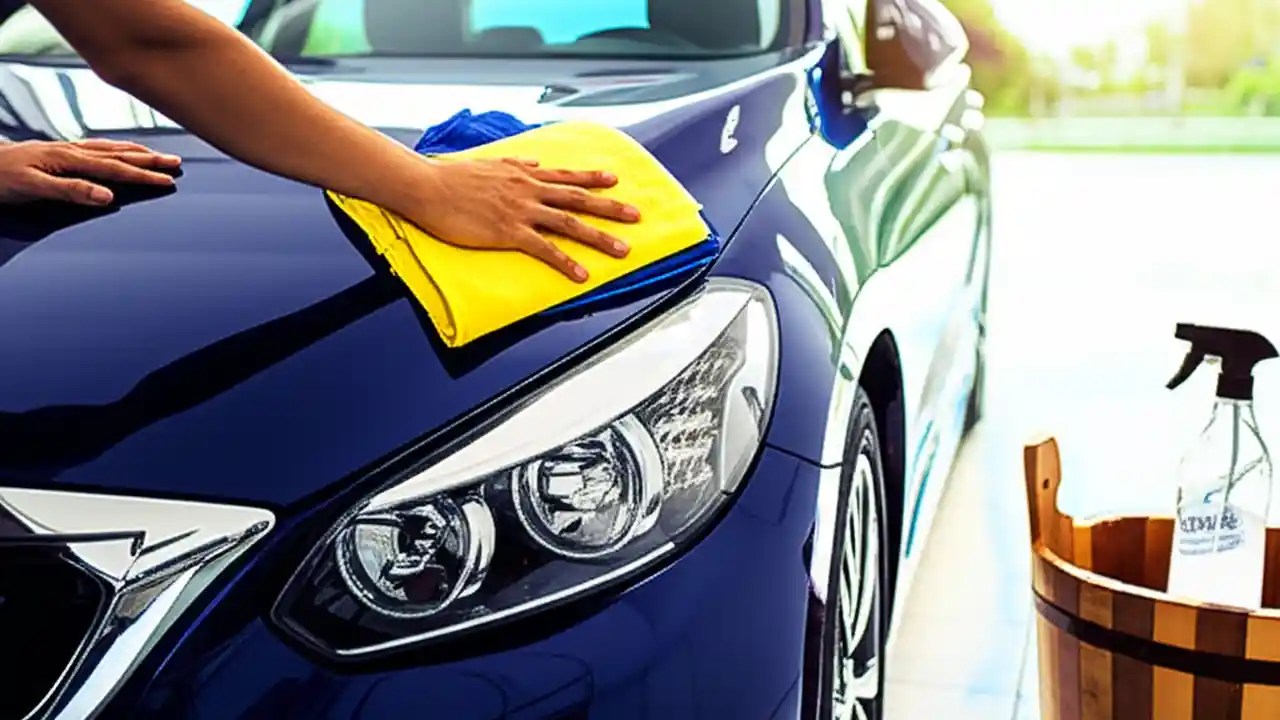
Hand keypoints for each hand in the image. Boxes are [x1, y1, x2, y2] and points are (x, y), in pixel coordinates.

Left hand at [0, 139, 181, 205]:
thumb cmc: (0, 177)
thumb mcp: (33, 187)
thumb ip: (71, 191)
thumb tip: (107, 196)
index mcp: (67, 159)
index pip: (114, 168)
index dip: (143, 176)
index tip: (167, 180)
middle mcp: (70, 150)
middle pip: (118, 154)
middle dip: (149, 159)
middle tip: (176, 163)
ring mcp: (65, 148)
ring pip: (109, 148)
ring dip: (136, 152)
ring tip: (158, 155)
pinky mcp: (59, 151)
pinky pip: (96, 147)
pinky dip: (115, 147)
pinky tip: (120, 150)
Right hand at [403, 157, 640, 282]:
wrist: (429, 186)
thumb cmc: (453, 176)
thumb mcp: (491, 162)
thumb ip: (517, 162)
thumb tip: (535, 161)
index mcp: (524, 174)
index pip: (566, 176)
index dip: (592, 177)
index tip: (614, 179)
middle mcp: (529, 190)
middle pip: (579, 199)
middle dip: (610, 208)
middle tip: (636, 215)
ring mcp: (522, 211)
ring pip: (570, 224)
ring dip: (599, 237)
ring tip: (623, 250)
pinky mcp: (509, 232)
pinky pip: (545, 249)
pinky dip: (566, 262)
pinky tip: (582, 275)